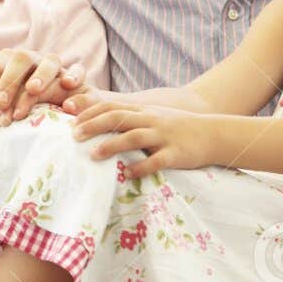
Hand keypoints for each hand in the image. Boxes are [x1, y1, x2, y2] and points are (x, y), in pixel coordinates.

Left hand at [0, 47, 84, 131]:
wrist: (53, 121)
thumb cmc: (19, 117)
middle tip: (2, 105)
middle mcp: (31, 62)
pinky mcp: (75, 78)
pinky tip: (68, 86)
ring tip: (33, 91)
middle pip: (20, 58)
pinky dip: (74, 74)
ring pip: (49, 61)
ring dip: (41, 74)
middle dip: (9, 81)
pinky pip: (78, 70)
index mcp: (8, 66)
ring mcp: (54, 67)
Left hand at [66, 96, 216, 176]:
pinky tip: (127, 174)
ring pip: (133, 137)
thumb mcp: (151, 117)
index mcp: (142, 111)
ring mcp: (163, 136)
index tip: (69, 118)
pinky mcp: (175, 154)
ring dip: (111, 145)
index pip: (110, 106)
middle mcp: (150, 120)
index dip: (89, 110)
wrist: (213, 133)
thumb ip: (128, 118)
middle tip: (73, 136)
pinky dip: (140, 167)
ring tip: (93, 155)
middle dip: (93, 125)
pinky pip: (155, 161)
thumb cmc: (176, 127)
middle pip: (116, 118)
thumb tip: (95, 124)